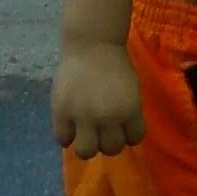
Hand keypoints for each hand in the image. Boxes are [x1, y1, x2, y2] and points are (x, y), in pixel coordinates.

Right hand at [51, 41, 145, 159]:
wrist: (92, 44)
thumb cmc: (115, 64)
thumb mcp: (132, 89)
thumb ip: (128, 112)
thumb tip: (124, 133)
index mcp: (129, 109)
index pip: (135, 138)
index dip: (130, 134)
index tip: (124, 128)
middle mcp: (107, 117)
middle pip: (111, 149)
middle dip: (109, 141)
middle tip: (104, 130)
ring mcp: (82, 117)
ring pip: (86, 152)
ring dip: (88, 144)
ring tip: (86, 133)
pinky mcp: (61, 113)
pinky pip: (63, 140)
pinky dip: (67, 136)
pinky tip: (70, 125)